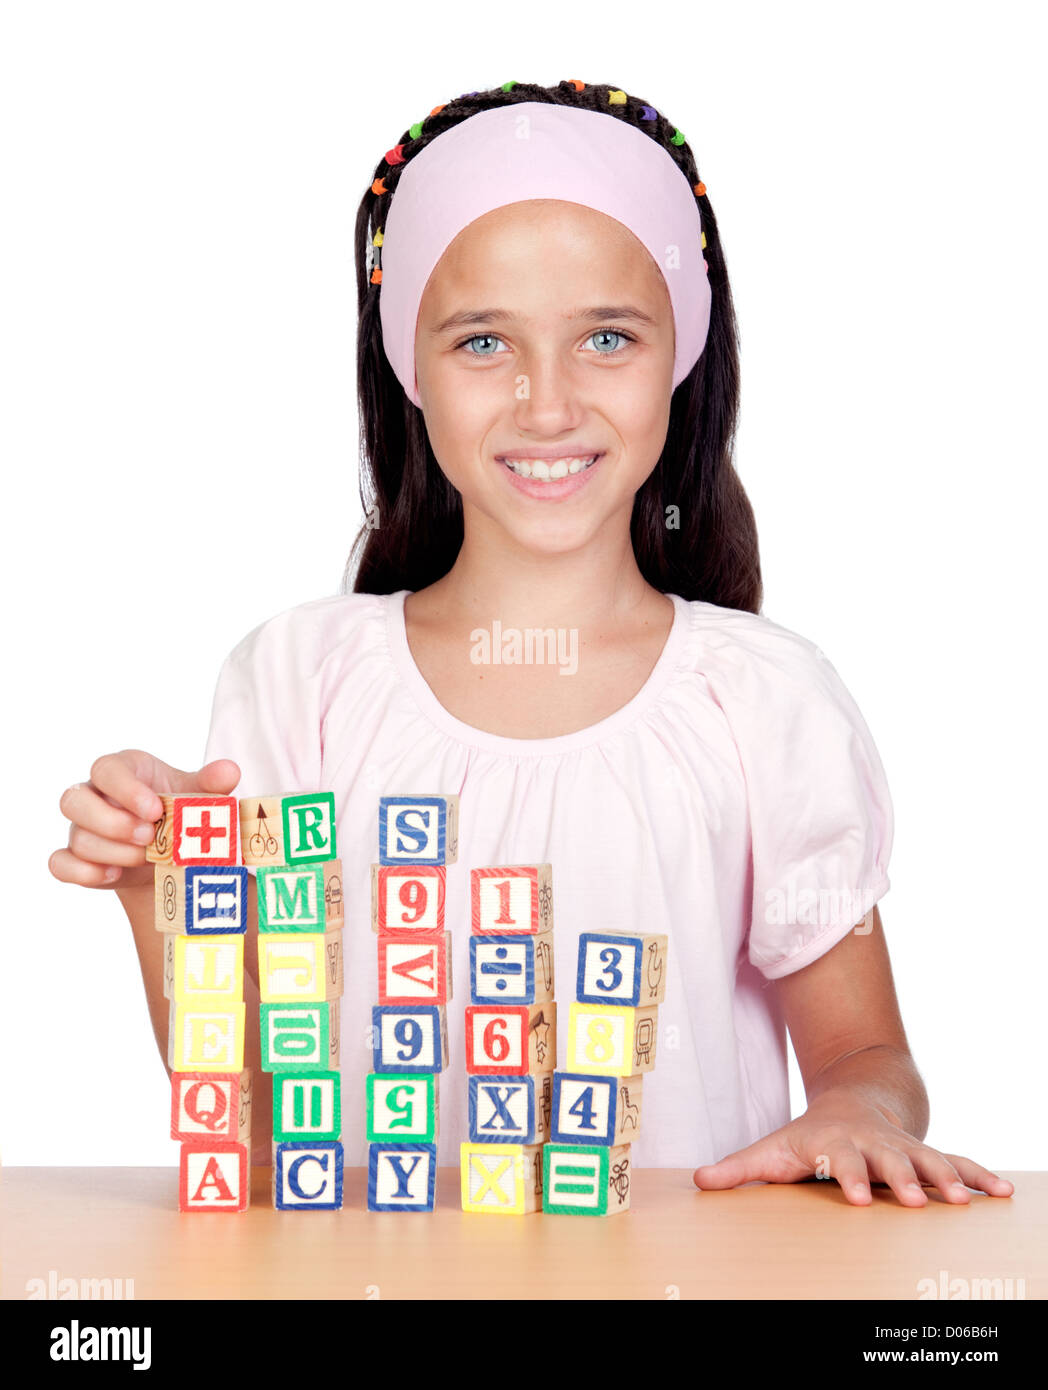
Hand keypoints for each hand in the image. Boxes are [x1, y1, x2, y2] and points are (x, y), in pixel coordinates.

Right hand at [49, 750, 240, 891]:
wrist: (173, 853)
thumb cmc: (182, 812)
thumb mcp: (200, 796)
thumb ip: (212, 783)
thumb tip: (229, 771)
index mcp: (122, 770)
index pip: (106, 769)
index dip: (125, 790)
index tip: (155, 810)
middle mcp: (94, 796)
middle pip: (74, 800)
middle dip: (112, 823)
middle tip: (150, 838)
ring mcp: (82, 827)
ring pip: (77, 837)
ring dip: (113, 852)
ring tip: (148, 859)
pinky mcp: (78, 858)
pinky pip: (60, 863)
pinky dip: (83, 872)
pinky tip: (114, 875)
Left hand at [693, 1088, 1014, 1205]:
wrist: (853, 1099)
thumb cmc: (809, 1136)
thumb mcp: (773, 1148)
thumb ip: (740, 1169)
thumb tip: (699, 1183)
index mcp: (837, 1145)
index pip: (842, 1162)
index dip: (849, 1177)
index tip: (855, 1196)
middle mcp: (874, 1144)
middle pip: (889, 1162)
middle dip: (902, 1180)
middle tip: (916, 1202)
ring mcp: (903, 1148)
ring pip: (927, 1161)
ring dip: (946, 1179)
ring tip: (964, 1201)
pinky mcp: (926, 1153)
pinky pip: (957, 1162)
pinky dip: (979, 1176)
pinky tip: (1003, 1193)